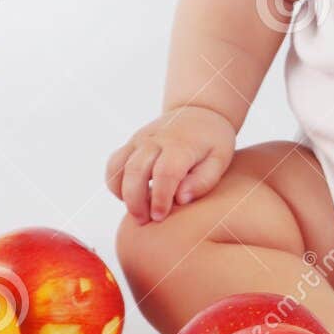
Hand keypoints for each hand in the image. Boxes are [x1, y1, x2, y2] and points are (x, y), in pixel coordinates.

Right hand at [105, 106, 236, 222]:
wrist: (198, 111)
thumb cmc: (212, 141)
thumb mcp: (219, 159)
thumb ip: (203, 180)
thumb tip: (181, 199)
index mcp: (181, 144)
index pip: (165, 172)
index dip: (160, 198)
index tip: (160, 216)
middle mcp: (156, 139)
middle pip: (135, 170)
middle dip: (136, 201)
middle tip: (145, 221)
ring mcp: (140, 140)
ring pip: (118, 167)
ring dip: (122, 193)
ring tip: (137, 211)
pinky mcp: (131, 143)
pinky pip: (114, 164)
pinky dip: (115, 184)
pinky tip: (131, 196)